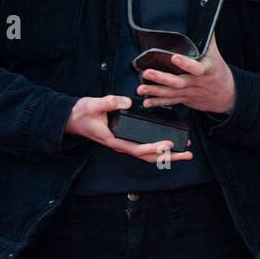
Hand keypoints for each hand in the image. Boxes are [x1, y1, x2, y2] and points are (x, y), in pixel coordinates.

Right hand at [64, 94, 193, 163]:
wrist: (72, 119)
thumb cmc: (82, 113)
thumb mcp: (94, 104)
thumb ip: (110, 102)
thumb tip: (127, 102)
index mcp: (114, 139)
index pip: (138, 148)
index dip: (154, 148)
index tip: (169, 144)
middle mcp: (122, 145)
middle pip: (148, 156)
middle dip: (169, 156)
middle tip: (188, 154)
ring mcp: (125, 144)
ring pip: (149, 155)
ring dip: (168, 155)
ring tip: (185, 152)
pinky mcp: (127, 140)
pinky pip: (145, 148)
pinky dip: (160, 149)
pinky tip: (172, 145)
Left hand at [137, 35, 236, 113]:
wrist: (228, 95)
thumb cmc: (220, 73)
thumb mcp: (216, 56)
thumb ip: (208, 40)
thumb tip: (206, 22)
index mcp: (207, 70)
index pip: (198, 67)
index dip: (186, 63)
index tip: (174, 57)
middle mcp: (197, 82)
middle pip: (179, 81)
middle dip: (162, 78)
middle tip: (148, 73)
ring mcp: (191, 92)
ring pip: (172, 93)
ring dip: (155, 91)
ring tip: (141, 89)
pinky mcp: (186, 99)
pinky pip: (171, 102)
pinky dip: (158, 102)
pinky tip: (147, 102)